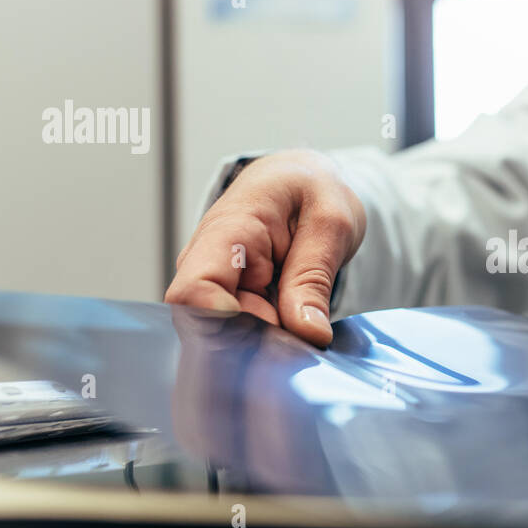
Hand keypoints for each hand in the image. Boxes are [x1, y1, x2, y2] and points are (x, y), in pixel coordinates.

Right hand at [164, 149, 366, 346]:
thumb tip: (310, 334)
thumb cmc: (312, 190)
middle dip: (251, 346)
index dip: (220, 322)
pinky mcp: (231, 299)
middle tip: (299, 349)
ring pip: (224, 335)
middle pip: (206, 324)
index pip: (195, 288)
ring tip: (301, 343)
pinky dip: (267, 343)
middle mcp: (208, 262)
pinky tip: (292, 342)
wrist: (303, 178)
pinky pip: (241, 333)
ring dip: (261, 348)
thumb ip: (314, 278)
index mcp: (229, 231)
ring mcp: (216, 284)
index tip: (267, 336)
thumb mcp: (331, 225)